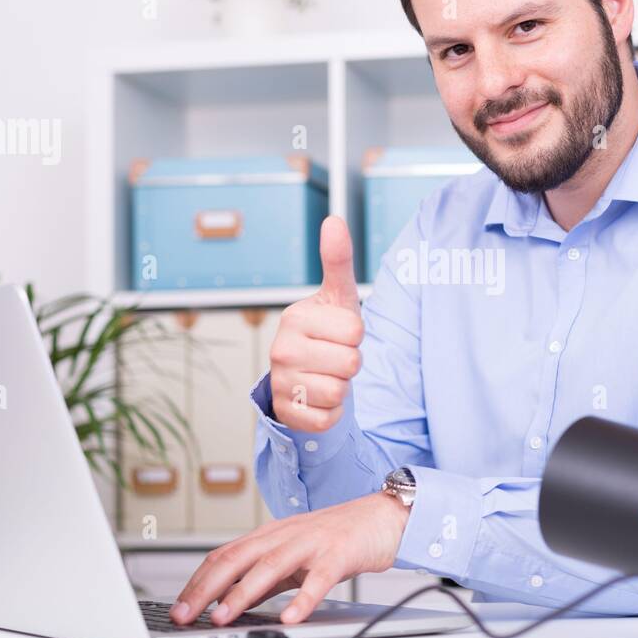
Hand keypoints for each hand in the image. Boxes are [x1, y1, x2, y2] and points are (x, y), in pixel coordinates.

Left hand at [169, 491, 410, 625]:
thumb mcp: (294, 555)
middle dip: (206, 588)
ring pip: (270, 566)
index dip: (198, 581)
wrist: (383, 516)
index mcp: (271, 535)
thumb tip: (232, 600)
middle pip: (237, 558)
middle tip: (185, 614)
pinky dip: (303, 599)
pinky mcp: (339, 554)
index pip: (224, 556)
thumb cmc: (338, 537)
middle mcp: (285, 535)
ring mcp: (311, 543)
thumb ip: (265, 577)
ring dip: (242, 593)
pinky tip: (290, 618)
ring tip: (223, 617)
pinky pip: (319, 579)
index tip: (179, 607)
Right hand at [269, 215, 363, 433]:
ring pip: (340, 391)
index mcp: (295, 317)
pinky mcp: (286, 412)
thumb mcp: (337, 297)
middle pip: (350, 363)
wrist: (304, 374)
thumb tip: (334, 220)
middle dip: (351, 362)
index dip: (356, 336)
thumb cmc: (327, 332)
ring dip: (342, 388)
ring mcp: (281, 382)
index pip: (355, 331)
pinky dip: (332, 412)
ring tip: (327, 375)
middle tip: (335, 356)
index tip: (340, 334)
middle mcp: (281, 349)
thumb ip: (338, 260)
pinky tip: (319, 397)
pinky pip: (328, 417)